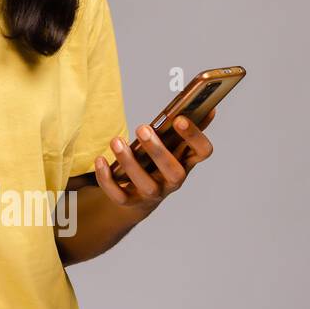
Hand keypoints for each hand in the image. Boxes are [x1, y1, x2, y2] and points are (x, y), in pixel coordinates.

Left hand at [92, 107, 217, 209]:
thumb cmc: (157, 162)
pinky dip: (108, 179)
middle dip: (158, 151)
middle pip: (174, 172)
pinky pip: (119, 195)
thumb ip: (186, 128)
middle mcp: (173, 180)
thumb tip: (208, 107)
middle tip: (142, 128)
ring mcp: (153, 193)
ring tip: (116, 140)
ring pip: (146, 184)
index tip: (179, 119)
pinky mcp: (131, 201)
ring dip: (130, 162)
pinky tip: (100, 159)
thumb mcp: (172, 145)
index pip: (202, 152)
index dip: (195, 137)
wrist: (139, 195)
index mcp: (186, 161)